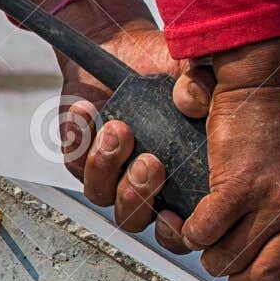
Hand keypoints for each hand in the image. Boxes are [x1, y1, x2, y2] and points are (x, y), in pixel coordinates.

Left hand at [25, 0, 212, 251]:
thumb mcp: (196, 79)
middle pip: (135, 218)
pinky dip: (80, 138)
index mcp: (180, 185)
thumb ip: (204, 90)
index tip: (172, 213)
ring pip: (101, 195)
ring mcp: (110, 175)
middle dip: (138, 195)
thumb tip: (193, 102)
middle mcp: (145, 188)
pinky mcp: (79, 156)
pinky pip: (75, 161)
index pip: (179, 231)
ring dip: (107, 167)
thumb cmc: (168, 73)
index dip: (175, 232)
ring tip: (118, 129)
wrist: (127, 48)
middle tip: (150, 162)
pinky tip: (88, 111)